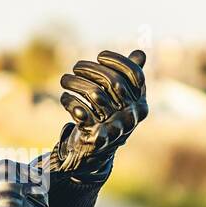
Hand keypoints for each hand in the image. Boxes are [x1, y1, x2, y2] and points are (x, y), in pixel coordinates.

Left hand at [51, 49, 147, 173]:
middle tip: (76, 66)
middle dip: (92, 69)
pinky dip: (70, 101)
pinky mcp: (96, 137)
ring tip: (65, 79)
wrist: (94, 153)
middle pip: (114, 82)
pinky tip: (65, 97)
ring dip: (75, 83)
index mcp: (140, 105)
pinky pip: (81, 111)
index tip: (100, 56)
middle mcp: (131, 117)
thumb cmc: (106, 119)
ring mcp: (115, 128)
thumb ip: (129, 77)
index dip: (119, 61)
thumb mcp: (121, 100)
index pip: (136, 75)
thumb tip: (141, 53)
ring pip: (95, 94)